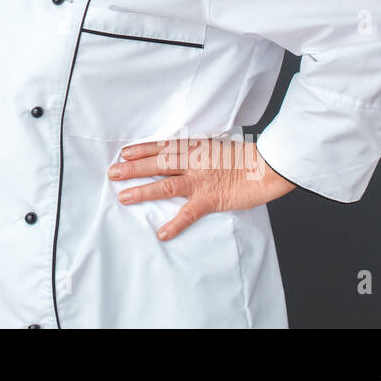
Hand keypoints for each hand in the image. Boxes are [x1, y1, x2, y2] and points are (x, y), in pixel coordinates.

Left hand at [107, 138, 296, 241]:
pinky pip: (188, 213)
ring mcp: (200, 180)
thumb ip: (198, 154)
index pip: (162, 147)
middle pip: (156, 164)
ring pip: (165, 185)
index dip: (141, 150)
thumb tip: (181, 158)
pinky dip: (174, 224)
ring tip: (124, 197)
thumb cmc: (244, 158)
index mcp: (194, 148)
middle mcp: (193, 162)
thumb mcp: (216, 149)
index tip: (124, 153)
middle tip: (112, 173)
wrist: (267, 166)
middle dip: (132, 169)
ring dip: (143, 191)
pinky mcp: (210, 199)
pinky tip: (162, 233)